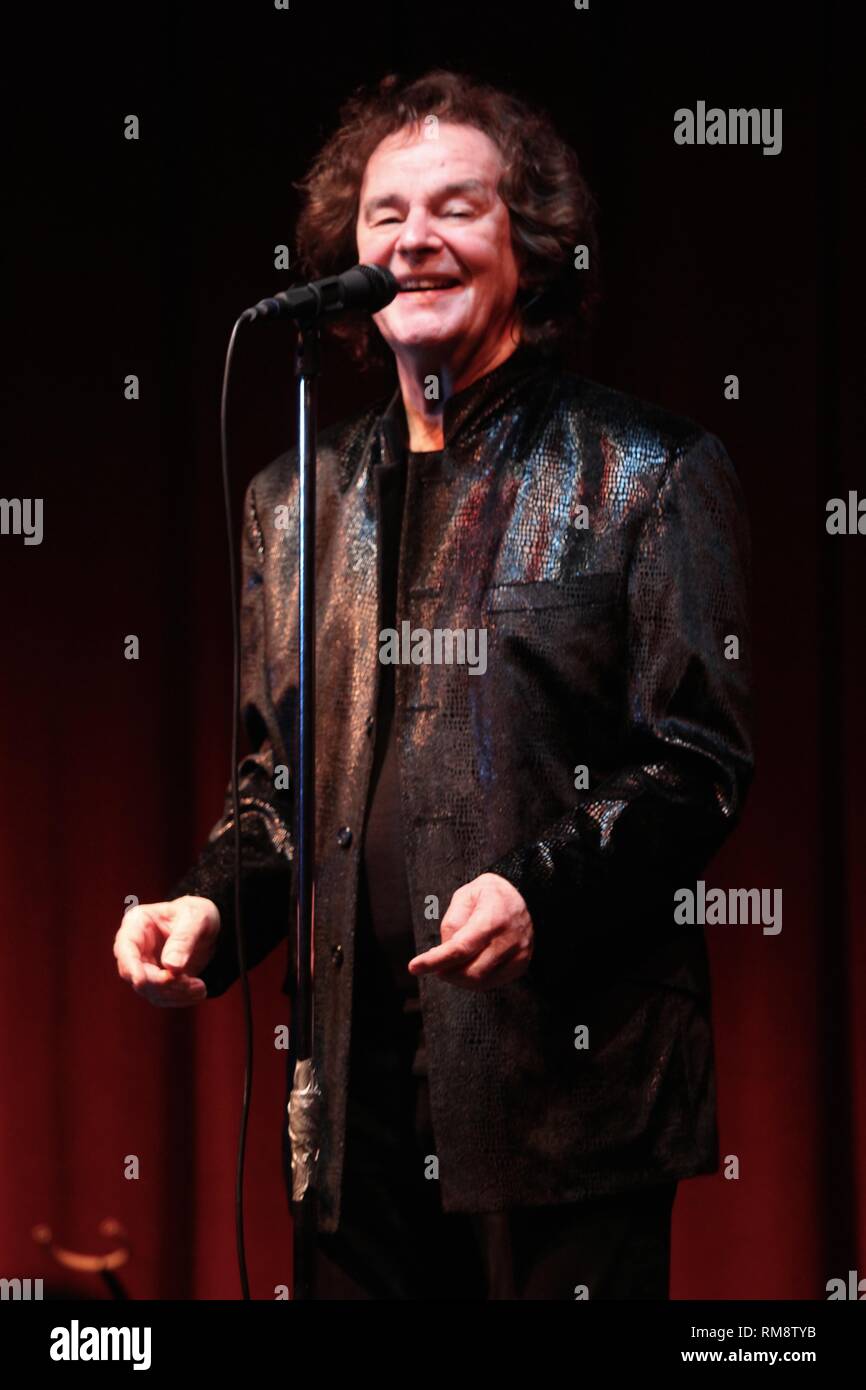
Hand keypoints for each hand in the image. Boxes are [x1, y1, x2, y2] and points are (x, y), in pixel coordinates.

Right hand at [113, 896, 220, 1007]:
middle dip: (161, 983)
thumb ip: (183, 939)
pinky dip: (179, 998)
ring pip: (148, 990)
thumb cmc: (198, 914)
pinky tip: (198, 992)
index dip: (131, 965)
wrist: (208, 927)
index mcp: (137, 923)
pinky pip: (160, 996)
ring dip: (174, 994)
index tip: (141, 980)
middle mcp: (135, 947)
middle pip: (135, 974)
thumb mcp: (196, 918)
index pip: (125, 947)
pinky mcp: (154, 980)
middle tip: (189, 983)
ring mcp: (143, 965)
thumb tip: (171, 966)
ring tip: (200, 987)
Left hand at [408, 873, 533, 990]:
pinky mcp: (521, 964)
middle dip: (446, 972)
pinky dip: (474, 980)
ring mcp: (518, 954)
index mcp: (493, 917)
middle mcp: (509, 939)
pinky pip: (492, 982)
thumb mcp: (464, 896)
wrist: (521, 893)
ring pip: (481, 981)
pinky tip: (467, 967)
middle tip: (435, 965)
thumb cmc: (488, 894)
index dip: (435, 961)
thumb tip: (443, 953)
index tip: (414, 967)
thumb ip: (452, 924)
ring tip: (451, 964)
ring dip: (458, 978)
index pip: (460, 948)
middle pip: (470, 971)